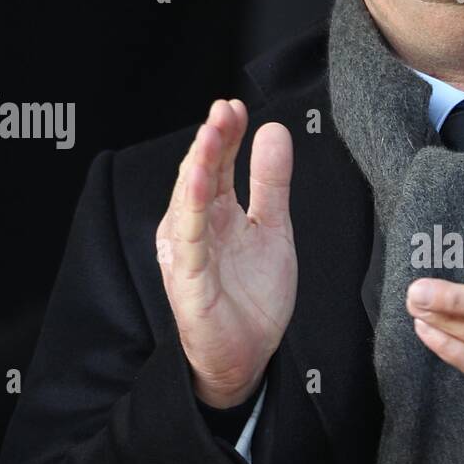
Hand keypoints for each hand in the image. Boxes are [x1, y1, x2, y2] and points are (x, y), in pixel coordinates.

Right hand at [155, 99, 296, 407]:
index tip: (236, 106)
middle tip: (224, 108)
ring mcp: (189, 254)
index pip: (216, 164)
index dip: (226, 134)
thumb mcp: (273, 229)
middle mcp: (195, 228)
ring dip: (198, 165)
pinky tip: (197, 182)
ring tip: (210, 134)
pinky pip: (190, 241)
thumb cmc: (252, 297)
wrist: (247, 356)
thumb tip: (274, 130)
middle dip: (211, 140)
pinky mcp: (189, 281)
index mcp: (214, 213)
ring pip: (189, 202)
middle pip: (199, 175)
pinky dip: (192, 210)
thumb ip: (271, 183)